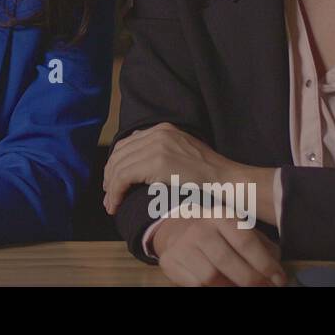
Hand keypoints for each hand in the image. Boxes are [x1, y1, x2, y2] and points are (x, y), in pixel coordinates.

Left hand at [103, 123, 237, 214]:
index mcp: (163, 129)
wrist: (227, 180)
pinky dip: (115, 193)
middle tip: (108, 196)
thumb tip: (137, 164)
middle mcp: (157, 133)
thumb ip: (161, 152)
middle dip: (109, 176)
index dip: (115, 163)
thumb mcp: (182, 153)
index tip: (112, 182)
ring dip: (110, 188)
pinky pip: (123, 177)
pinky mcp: (157, 163)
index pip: (127, 144)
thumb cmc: (208, 175)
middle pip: (119, 154)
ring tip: (110, 204)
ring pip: (119, 167)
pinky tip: (115, 204)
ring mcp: (157, 146)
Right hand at [152, 217, 286, 286]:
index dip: (264, 263)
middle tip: (264, 288)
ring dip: (231, 288)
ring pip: (210, 277)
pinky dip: (213, 290)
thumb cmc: (216, 234)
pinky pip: (196, 285)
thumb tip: (277, 270)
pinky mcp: (170, 262)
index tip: (279, 280)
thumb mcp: (238, 230)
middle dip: (251, 280)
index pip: (245, 241)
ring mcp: (182, 246)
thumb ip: (261, 247)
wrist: (175, 230)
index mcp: (221, 217)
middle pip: (227, 261)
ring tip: (242, 288)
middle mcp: (199, 229)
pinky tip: (223, 287)